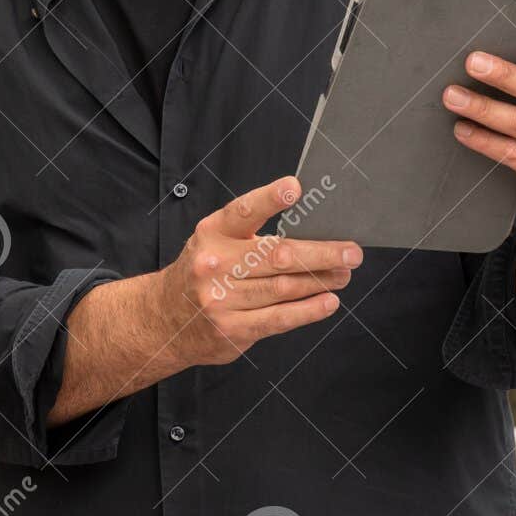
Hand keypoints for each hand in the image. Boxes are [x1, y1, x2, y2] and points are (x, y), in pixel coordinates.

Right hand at [156, 175, 362, 366]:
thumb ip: (251, 235)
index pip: (243, 211)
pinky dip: (309, 310)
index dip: (269, 198)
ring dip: (321, 280)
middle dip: (320, 253)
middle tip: (351, 252)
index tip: (295, 187)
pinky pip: (279, 318)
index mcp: (212, 233)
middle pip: (276, 255)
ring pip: (283, 287)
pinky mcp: (232, 329)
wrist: (164, 318)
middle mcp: (214, 264)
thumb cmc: (203, 273)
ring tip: (344, 274)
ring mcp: (221, 299)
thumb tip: (310, 232)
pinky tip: (328, 301)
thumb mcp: (215, 243)